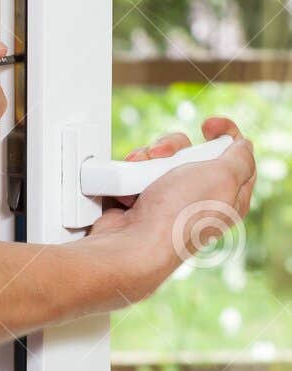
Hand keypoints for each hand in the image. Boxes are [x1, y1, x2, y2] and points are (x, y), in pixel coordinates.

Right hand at [86, 117, 255, 298]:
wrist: (131, 244)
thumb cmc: (175, 217)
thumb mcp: (223, 177)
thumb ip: (240, 157)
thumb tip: (242, 145)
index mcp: (228, 196)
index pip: (236, 156)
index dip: (225, 133)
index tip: (208, 125)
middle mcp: (199, 198)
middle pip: (193, 151)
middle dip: (174, 146)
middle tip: (166, 156)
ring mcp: (169, 199)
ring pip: (162, 159)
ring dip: (148, 158)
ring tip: (140, 172)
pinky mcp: (141, 200)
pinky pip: (138, 171)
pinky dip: (130, 171)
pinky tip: (128, 184)